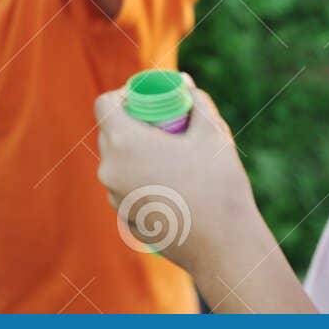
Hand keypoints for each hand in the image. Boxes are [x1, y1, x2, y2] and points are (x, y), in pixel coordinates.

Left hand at [94, 79, 260, 276]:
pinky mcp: (125, 220)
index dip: (123, 96)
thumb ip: (196, 100)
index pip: (105, 104)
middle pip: (110, 133)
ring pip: (118, 163)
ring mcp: (115, 198)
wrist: (224, 244)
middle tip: (163, 126)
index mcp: (123, 142)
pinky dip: (142, 181)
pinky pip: (126, 189)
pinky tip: (172, 186)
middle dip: (133, 124)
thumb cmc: (218, 183)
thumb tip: (184, 83)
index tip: (148, 101)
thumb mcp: (212, 132)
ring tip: (170, 157)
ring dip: (136, 154)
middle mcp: (109, 170)